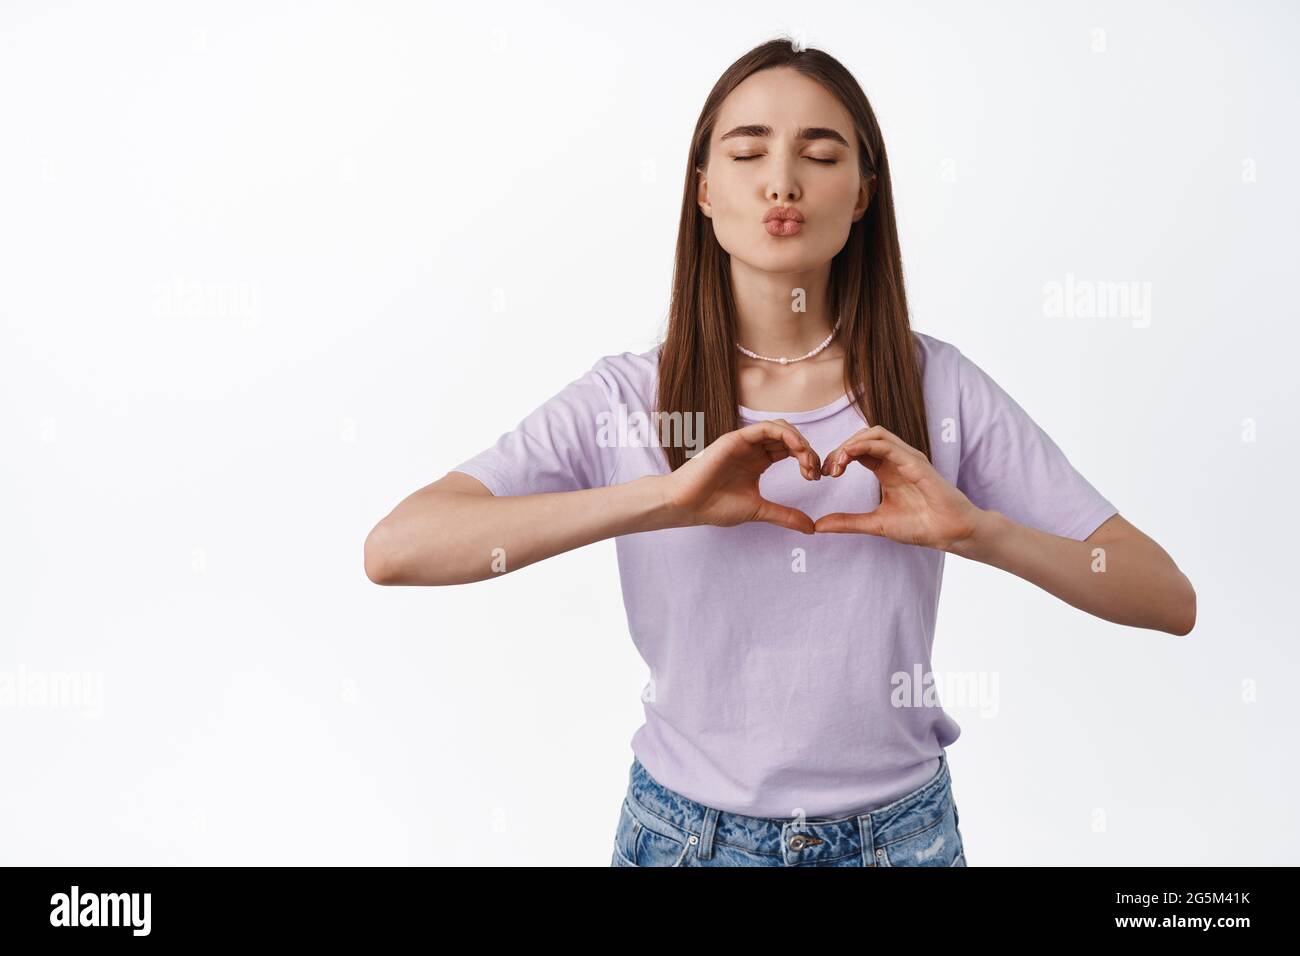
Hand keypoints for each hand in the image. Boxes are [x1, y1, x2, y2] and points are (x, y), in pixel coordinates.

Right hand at [661, 419, 822, 533]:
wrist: (688, 505)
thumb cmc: (715, 506)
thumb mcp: (759, 510)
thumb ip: (784, 516)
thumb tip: (811, 528)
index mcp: (758, 461)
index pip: (790, 451)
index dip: (807, 460)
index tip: (815, 478)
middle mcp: (752, 449)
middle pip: (789, 438)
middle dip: (807, 452)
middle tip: (815, 471)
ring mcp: (744, 442)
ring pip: (780, 428)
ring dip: (799, 441)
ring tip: (807, 460)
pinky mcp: (735, 438)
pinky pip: (766, 428)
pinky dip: (785, 435)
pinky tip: (797, 449)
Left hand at [813, 424, 984, 550]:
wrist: (950, 533)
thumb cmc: (920, 527)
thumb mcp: (875, 524)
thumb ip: (847, 522)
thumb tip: (818, 526)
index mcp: (887, 469)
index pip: (858, 450)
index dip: (838, 457)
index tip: (825, 475)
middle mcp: (897, 459)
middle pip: (863, 436)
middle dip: (841, 448)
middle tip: (827, 469)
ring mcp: (908, 458)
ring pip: (875, 433)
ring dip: (851, 443)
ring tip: (837, 463)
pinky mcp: (916, 463)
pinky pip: (888, 445)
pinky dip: (865, 446)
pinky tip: (850, 456)